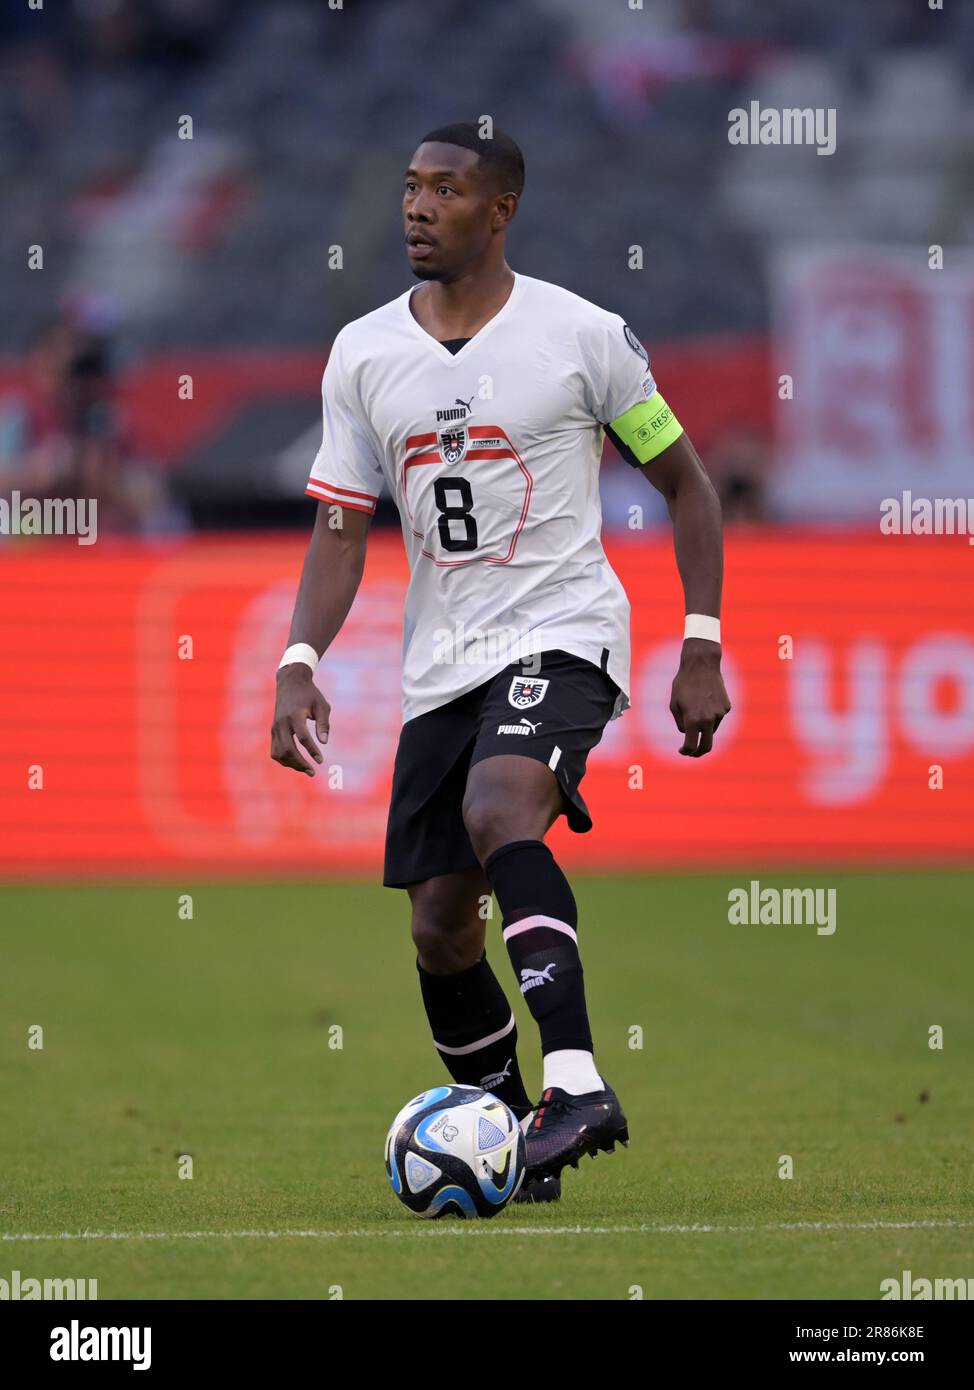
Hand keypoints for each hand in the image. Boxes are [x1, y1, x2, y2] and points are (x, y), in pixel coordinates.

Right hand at [270, 666, 330, 775]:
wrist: (290, 683)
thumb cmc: (309, 694)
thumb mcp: (322, 705)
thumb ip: (323, 724)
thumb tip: (324, 742)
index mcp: (295, 714)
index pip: (303, 737)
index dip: (312, 750)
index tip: (321, 760)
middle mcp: (282, 722)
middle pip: (288, 748)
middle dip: (300, 763)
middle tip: (313, 772)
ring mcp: (275, 727)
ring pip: (279, 752)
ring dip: (291, 763)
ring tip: (306, 769)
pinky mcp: (273, 730)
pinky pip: (275, 750)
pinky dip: (284, 759)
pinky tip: (296, 763)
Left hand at [669, 638, 730, 756]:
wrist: (702, 665)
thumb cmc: (684, 684)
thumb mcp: (675, 704)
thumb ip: (680, 723)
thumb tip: (687, 734)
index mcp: (692, 720)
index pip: (691, 745)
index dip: (686, 751)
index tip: (683, 751)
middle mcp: (708, 719)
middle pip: (706, 746)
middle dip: (699, 752)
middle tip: (693, 752)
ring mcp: (720, 713)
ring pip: (711, 729)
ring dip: (703, 727)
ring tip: (696, 707)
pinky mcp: (726, 707)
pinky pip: (717, 717)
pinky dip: (711, 715)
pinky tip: (705, 699)